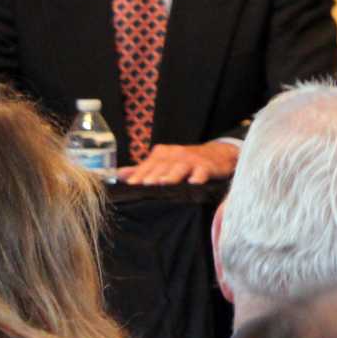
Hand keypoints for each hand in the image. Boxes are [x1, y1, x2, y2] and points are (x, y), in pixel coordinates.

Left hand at [118, 140, 240, 185]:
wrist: (218, 155)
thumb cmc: (186, 162)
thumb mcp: (164, 162)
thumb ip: (142, 169)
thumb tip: (118, 174)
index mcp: (164, 153)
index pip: (149, 164)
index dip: (140, 173)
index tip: (131, 184)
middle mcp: (177, 154)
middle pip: (163, 165)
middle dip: (153, 174)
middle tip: (144, 184)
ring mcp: (193, 159)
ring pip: (181, 166)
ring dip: (172, 174)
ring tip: (164, 182)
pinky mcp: (208, 166)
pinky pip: (203, 171)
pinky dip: (199, 176)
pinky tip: (194, 182)